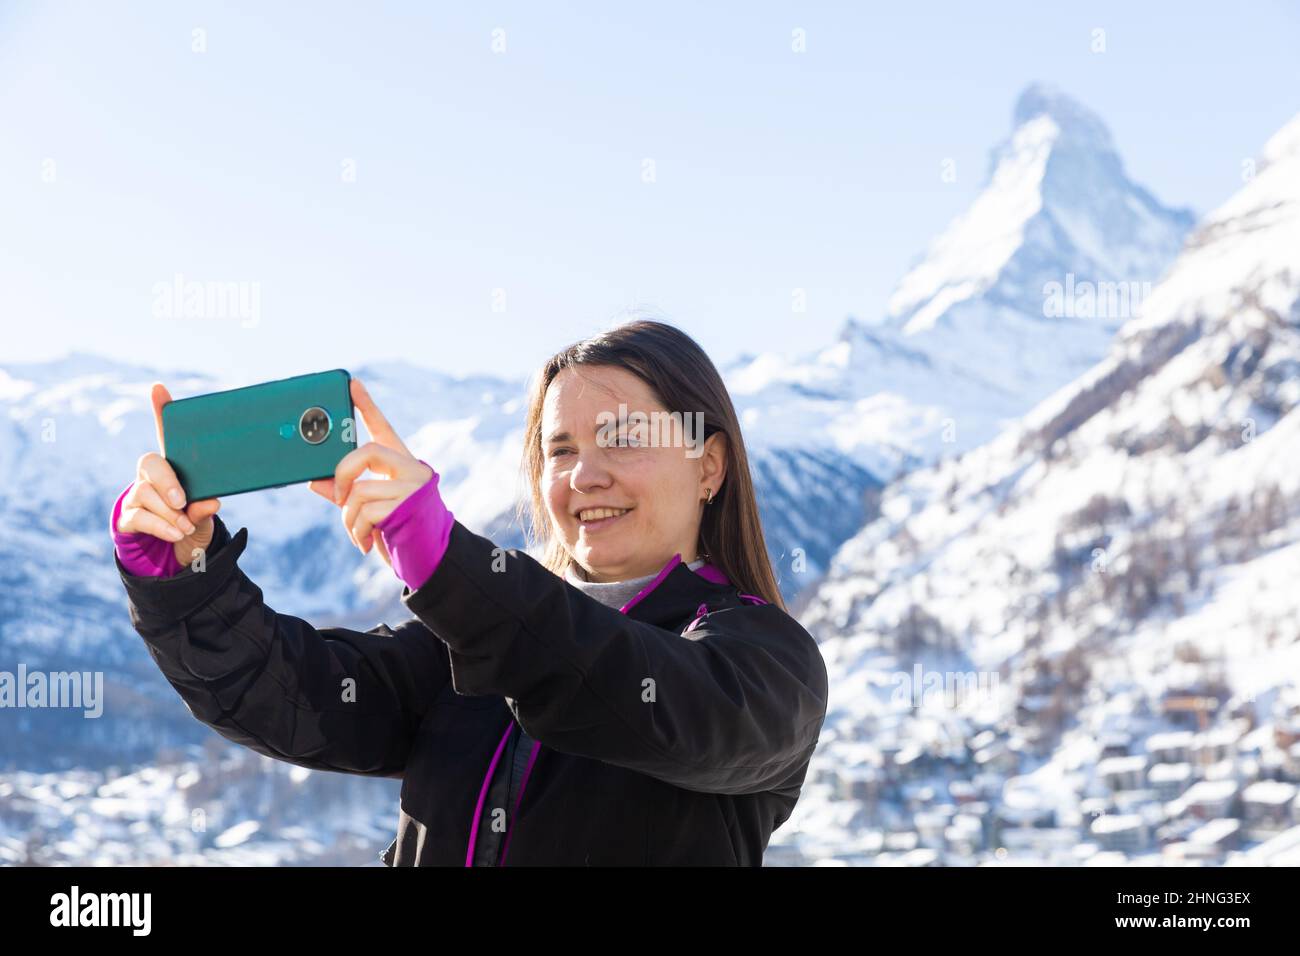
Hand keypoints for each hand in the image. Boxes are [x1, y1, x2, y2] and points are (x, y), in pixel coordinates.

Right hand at [115, 383, 221, 566]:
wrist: (179, 556)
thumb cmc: (195, 524)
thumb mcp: (206, 517)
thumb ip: (205, 508)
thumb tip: (211, 502)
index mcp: (175, 468)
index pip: (167, 435)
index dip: (161, 410)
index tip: (158, 388)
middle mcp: (151, 476)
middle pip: (150, 462)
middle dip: (167, 481)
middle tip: (183, 500)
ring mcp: (137, 495)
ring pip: (146, 493)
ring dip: (169, 513)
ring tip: (186, 526)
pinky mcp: (127, 517)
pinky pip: (139, 516)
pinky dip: (161, 526)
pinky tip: (176, 532)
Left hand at [308, 378, 431, 566]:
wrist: (429, 555)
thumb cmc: (398, 527)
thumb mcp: (369, 506)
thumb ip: (345, 491)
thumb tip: (313, 481)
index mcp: (400, 462)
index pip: (382, 427)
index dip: (366, 405)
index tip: (351, 383)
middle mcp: (410, 468)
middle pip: (367, 452)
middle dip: (342, 474)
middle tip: (337, 496)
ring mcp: (412, 486)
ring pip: (360, 491)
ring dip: (348, 518)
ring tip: (355, 534)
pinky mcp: (409, 507)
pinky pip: (367, 513)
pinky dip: (357, 531)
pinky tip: (363, 543)